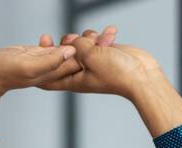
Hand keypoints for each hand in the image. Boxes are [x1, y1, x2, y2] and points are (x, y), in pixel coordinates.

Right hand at [0, 42, 80, 95]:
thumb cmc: (4, 72)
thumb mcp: (28, 65)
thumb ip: (51, 61)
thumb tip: (71, 52)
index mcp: (54, 76)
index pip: (79, 64)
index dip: (86, 52)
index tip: (85, 41)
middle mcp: (52, 70)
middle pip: (76, 58)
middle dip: (81, 46)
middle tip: (80, 35)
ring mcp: (44, 63)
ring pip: (65, 52)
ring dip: (68, 42)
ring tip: (65, 35)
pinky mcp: (36, 56)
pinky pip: (51, 48)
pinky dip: (53, 42)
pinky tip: (45, 37)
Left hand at [34, 26, 164, 98]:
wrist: (141, 75)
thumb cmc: (117, 74)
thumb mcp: (90, 56)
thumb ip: (76, 46)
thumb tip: (72, 40)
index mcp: (72, 80)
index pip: (48, 77)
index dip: (40, 62)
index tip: (43, 43)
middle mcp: (81, 72)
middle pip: (63, 55)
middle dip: (67, 42)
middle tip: (74, 38)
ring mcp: (93, 63)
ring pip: (81, 44)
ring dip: (89, 36)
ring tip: (100, 40)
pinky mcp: (105, 54)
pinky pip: (97, 40)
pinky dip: (103, 35)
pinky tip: (112, 34)